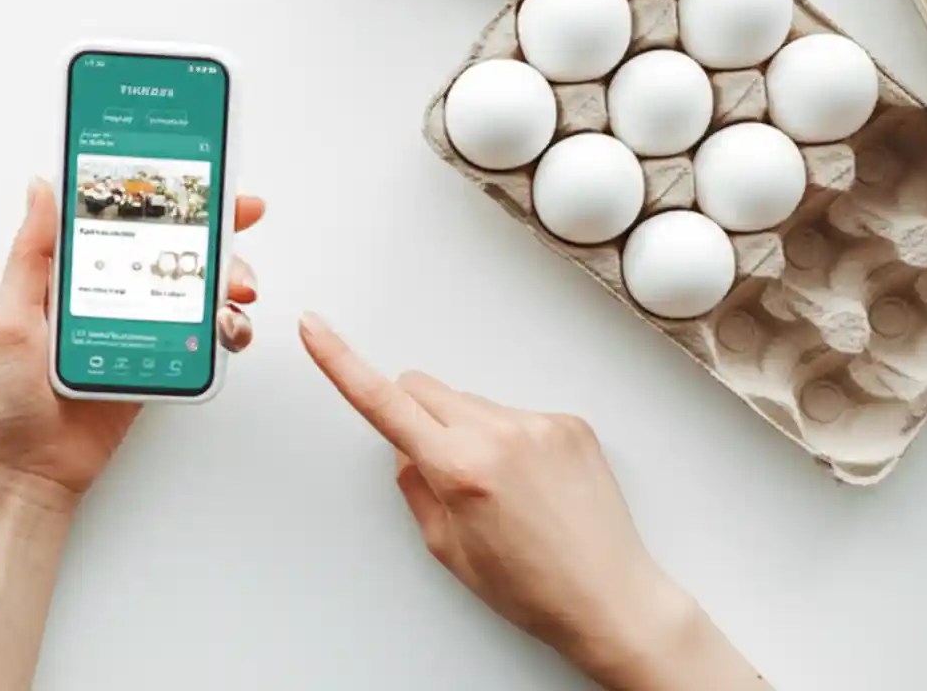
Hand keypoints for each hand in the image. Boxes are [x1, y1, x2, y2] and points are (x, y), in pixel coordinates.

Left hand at [0, 179, 263, 496]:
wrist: (34, 467)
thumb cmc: (10, 395)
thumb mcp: (10, 315)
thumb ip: (30, 253)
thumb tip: (42, 186)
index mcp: (79, 271)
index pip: (130, 218)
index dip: (168, 194)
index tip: (205, 178)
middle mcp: (118, 292)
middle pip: (178, 248)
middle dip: (218, 231)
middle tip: (242, 224)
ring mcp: (144, 326)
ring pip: (201, 290)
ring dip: (229, 282)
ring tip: (236, 293)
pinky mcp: (163, 360)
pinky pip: (205, 338)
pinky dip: (227, 331)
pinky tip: (226, 331)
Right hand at [299, 313, 765, 689]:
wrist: (610, 597)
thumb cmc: (533, 588)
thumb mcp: (448, 548)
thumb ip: (415, 486)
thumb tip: (404, 447)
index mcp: (461, 468)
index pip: (383, 402)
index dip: (340, 361)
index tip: (315, 328)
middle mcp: (500, 434)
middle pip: (424, 388)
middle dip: (413, 413)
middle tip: (433, 461)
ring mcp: (539, 423)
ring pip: (471, 403)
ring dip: (467, 431)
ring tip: (500, 489)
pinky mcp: (569, 422)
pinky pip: (515, 414)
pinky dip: (510, 439)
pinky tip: (532, 483)